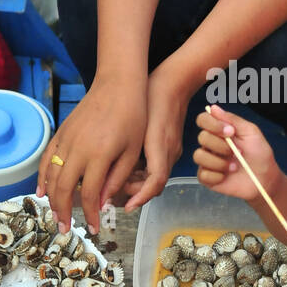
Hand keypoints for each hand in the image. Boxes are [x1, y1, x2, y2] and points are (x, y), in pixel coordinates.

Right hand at [37, 75, 145, 233]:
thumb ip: (117, 178)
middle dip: (63, 213)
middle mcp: (78, 150)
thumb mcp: (132, 150)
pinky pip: (46, 160)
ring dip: (51, 199)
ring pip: (51, 177)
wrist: (118, 84)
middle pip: (64, 190)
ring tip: (55, 216)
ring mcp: (66, 141)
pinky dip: (42, 177)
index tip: (93, 229)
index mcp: (99, 156)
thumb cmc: (133, 116)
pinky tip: (41, 191)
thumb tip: (103, 203)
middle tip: (65, 229)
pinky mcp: (61, 133)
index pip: (91, 195)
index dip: (90, 215)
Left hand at [120, 61, 188, 212]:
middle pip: (153, 184)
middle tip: (111, 190)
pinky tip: (125, 162)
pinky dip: (141, 169)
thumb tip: (111, 176)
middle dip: (133, 190)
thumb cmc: (155, 97)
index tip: (126, 206)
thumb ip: (129, 151)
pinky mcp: (169, 144)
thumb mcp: (139, 125)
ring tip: (113, 177)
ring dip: (135, 180)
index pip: (155, 184)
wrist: (175, 81)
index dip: (141, 198)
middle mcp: (170, 154)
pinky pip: (155, 164)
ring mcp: (171, 149)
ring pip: (153, 175)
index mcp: (162, 150)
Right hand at [194, 105, 280, 201]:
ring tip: (234, 167)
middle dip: (221, 145)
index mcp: (220, 131)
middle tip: (238, 152)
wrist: (265, 178)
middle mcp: (211, 144)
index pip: (203, 120)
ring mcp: (208, 161)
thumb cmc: (260, 154)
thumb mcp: (251, 132)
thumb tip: (213, 108)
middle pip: (202, 137)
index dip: (212, 124)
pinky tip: (226, 176)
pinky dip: (216, 176)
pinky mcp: (207, 178)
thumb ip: (233, 119)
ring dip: (219, 162)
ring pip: (199, 156)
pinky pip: (202, 174)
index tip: (230, 131)